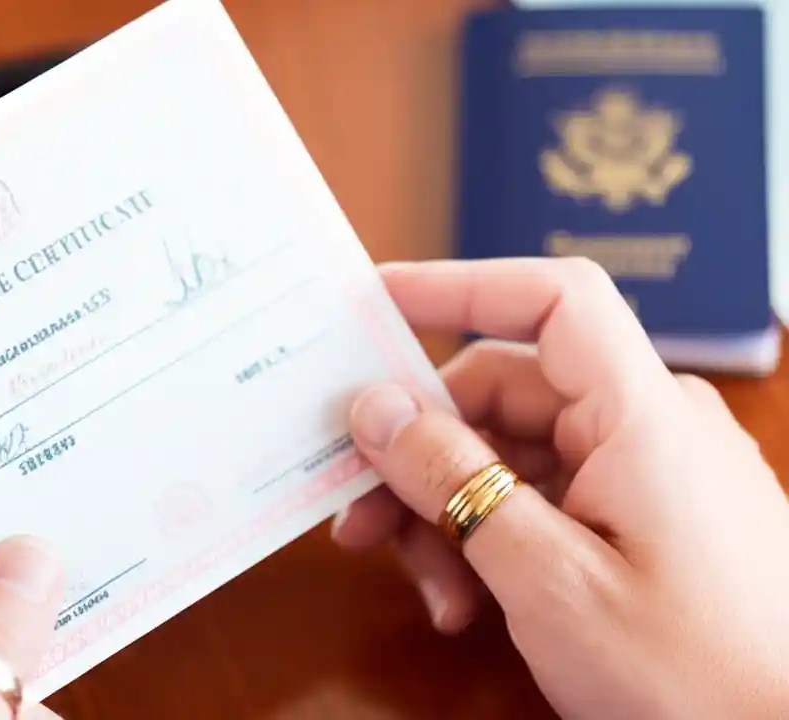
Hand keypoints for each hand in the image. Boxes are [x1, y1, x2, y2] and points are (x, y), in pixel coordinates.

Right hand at [333, 258, 788, 717]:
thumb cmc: (696, 674)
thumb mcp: (546, 580)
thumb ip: (454, 483)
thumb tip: (374, 409)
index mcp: (642, 415)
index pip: (552, 301)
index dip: (461, 284)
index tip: (373, 302)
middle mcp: (646, 425)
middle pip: (504, 395)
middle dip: (422, 454)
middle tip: (358, 515)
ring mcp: (647, 473)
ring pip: (513, 455)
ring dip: (452, 514)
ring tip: (429, 592)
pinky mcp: (644, 518)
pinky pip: (545, 497)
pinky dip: (494, 539)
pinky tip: (469, 603)